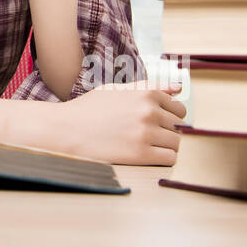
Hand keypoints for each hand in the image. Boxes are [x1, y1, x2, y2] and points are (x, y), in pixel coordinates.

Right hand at [10, 80, 185, 165]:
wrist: (66, 129)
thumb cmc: (91, 109)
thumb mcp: (119, 90)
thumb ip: (150, 87)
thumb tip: (179, 88)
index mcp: (146, 94)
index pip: (179, 109)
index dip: (168, 117)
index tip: (153, 123)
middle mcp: (149, 112)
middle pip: (178, 127)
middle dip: (166, 131)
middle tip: (145, 135)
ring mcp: (146, 133)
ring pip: (176, 143)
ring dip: (165, 146)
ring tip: (144, 145)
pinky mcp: (141, 154)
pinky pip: (170, 158)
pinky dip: (162, 158)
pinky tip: (145, 155)